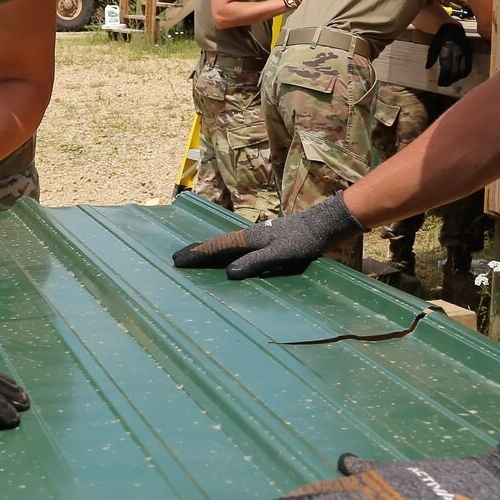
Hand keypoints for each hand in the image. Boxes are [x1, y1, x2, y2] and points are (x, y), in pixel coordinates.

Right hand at [170, 193, 361, 279]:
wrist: (322, 225)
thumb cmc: (303, 241)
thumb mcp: (281, 254)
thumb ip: (256, 262)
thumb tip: (228, 273)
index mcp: (249, 239)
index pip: (217, 248)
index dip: (198, 254)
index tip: (178, 260)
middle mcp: (249, 236)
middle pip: (218, 244)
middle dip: (198, 251)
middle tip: (177, 257)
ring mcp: (257, 237)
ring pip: (227, 245)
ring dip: (210, 251)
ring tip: (196, 255)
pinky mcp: (266, 240)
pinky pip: (237, 247)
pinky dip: (224, 251)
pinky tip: (228, 256)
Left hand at [425, 24, 473, 85]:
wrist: (453, 28)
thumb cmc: (441, 38)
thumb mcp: (433, 45)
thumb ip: (431, 57)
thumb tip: (427, 68)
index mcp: (447, 51)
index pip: (446, 69)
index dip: (443, 78)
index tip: (439, 84)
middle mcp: (457, 53)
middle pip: (455, 72)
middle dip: (449, 80)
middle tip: (444, 85)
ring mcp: (465, 53)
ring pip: (463, 71)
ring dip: (456, 79)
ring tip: (450, 82)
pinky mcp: (470, 54)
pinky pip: (469, 67)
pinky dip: (464, 74)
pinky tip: (458, 77)